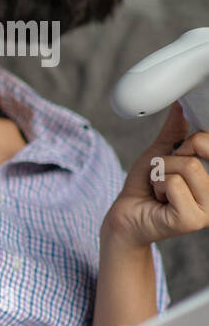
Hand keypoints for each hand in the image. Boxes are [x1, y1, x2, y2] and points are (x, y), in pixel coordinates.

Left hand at [104, 103, 208, 247]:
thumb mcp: (160, 153)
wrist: (124, 216)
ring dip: (160, 175)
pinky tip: (158, 200)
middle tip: (160, 178)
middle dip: (167, 162)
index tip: (176, 156)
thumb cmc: (144, 187)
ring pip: (187, 168)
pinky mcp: (193, 220)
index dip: (191, 144)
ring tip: (159, 190)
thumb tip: (181, 104)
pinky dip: (157, 186)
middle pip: (195, 157)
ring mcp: (208, 211)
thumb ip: (175, 132)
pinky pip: (174, 183)